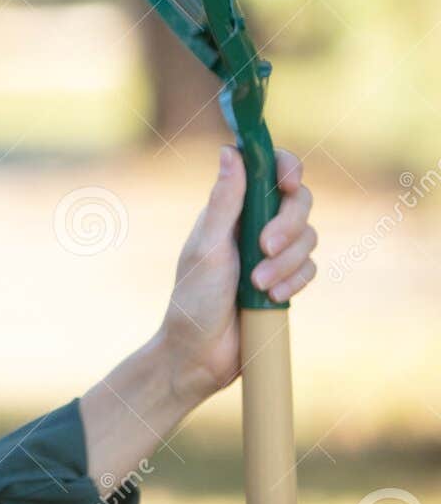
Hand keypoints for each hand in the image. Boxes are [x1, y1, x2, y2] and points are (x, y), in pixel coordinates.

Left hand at [159, 145, 316, 403]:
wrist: (200, 352)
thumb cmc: (193, 298)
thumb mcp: (207, 247)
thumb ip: (223, 201)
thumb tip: (230, 151)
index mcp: (230, 210)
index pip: (266, 170)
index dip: (285, 167)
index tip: (289, 182)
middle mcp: (253, 225)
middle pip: (297, 201)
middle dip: (288, 225)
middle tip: (263, 248)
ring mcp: (271, 252)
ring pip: (309, 237)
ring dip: (286, 262)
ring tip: (256, 285)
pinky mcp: (286, 278)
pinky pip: (310, 268)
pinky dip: (294, 281)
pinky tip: (271, 297)